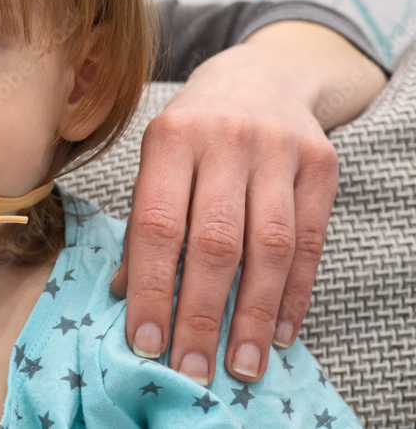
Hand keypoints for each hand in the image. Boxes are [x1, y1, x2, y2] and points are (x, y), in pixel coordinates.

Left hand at [110, 21, 385, 383]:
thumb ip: (142, 223)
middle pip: (216, 242)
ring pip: (271, 247)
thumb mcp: (155, 160)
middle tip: (194, 369)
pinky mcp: (321, 164)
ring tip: (243, 364)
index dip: (152, 289)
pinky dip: (296, 292)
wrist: (258, 77)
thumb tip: (126, 294)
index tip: (146, 343)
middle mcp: (226, 140)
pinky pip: (311, 240)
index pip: (157, 225)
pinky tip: (282, 330)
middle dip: (203, 314)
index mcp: (171, 138)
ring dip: (256, 315)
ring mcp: (279, 150)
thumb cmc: (193, 131)